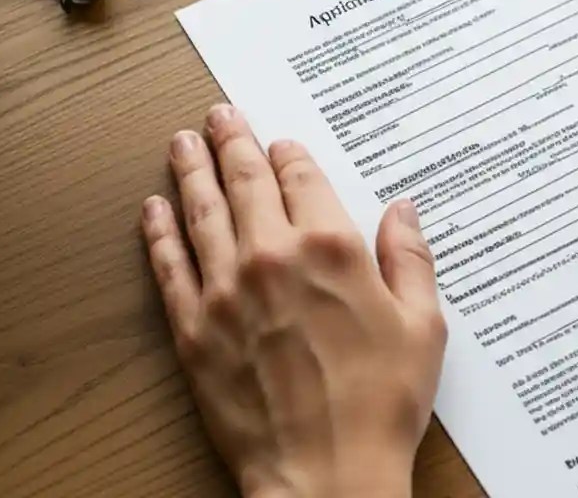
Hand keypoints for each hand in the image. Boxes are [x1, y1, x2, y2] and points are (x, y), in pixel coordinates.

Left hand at [140, 104, 446, 497]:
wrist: (327, 474)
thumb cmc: (381, 404)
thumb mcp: (424, 326)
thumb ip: (410, 258)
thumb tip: (403, 210)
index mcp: (333, 248)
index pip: (302, 178)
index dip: (288, 153)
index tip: (279, 140)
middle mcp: (273, 257)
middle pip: (245, 182)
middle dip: (232, 142)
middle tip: (219, 116)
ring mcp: (227, 292)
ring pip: (202, 213)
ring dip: (190, 170)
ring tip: (182, 141)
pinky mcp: (195, 331)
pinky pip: (169, 267)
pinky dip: (159, 233)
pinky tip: (153, 209)